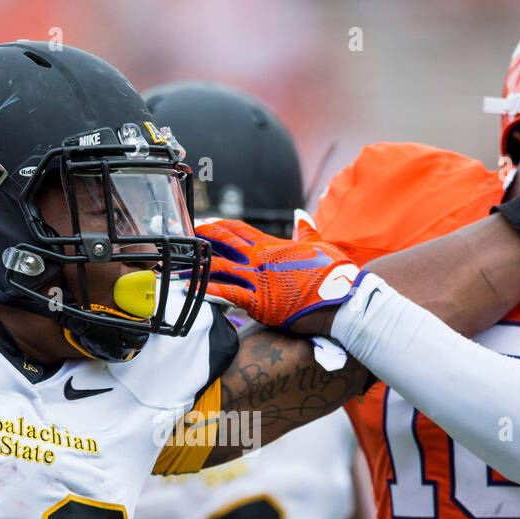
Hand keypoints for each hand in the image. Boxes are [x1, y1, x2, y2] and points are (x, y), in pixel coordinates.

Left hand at [196, 215, 367, 333]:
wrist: (344, 297)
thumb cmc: (337, 275)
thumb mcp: (322, 247)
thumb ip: (307, 232)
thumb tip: (302, 215)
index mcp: (274, 245)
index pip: (239, 230)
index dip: (219, 227)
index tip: (204, 225)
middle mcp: (261, 258)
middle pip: (224, 243)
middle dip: (201, 240)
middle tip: (181, 239)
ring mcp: (259, 279)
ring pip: (219, 267)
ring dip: (196, 266)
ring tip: (175, 266)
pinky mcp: (259, 302)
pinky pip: (227, 294)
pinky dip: (207, 291)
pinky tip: (190, 290)